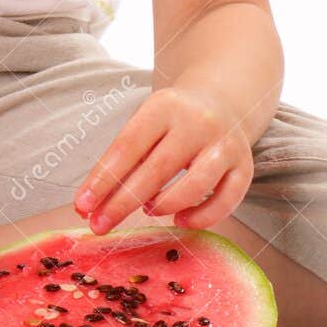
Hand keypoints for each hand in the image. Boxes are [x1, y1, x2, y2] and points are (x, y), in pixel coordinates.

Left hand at [72, 84, 253, 234]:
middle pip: (156, 169)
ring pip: (195, 185)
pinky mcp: (245, 166)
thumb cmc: (171, 122)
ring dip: (165, 204)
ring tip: (149, 210)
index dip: (103, 179)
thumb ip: (120, 161)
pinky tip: (180, 220)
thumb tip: (88, 206)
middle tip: (99, 225)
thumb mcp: (145, 125)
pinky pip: (226, 201)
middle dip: (123, 202)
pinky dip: (202, 217)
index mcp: (164, 106)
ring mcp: (225, 144)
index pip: (127, 146)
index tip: (82, 206)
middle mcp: (198, 122)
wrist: (222, 100)